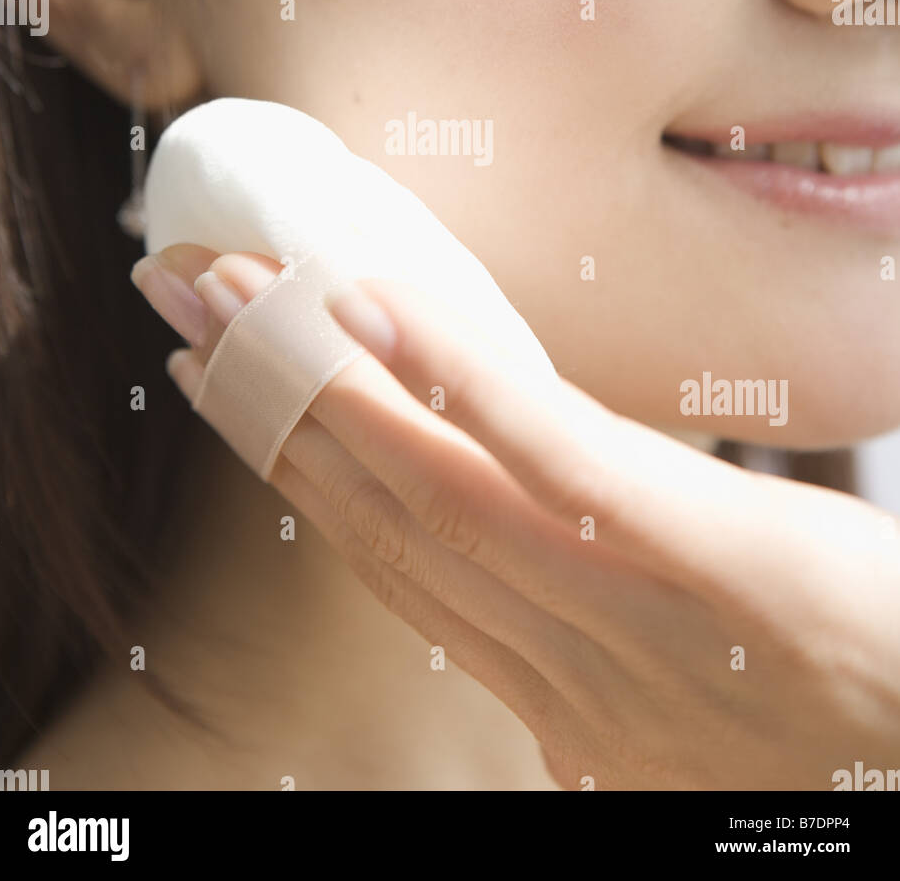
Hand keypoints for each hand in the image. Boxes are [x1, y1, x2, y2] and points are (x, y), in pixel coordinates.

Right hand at [133, 245, 899, 790]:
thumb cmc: (863, 729)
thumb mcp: (701, 705)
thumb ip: (596, 650)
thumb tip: (541, 596)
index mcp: (562, 695)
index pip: (393, 563)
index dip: (291, 466)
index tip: (220, 379)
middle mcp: (564, 660)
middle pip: (381, 512)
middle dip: (264, 400)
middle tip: (182, 294)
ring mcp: (626, 611)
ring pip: (432, 484)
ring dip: (320, 375)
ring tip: (240, 285)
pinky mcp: (702, 555)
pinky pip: (550, 458)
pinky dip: (448, 382)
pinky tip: (373, 305)